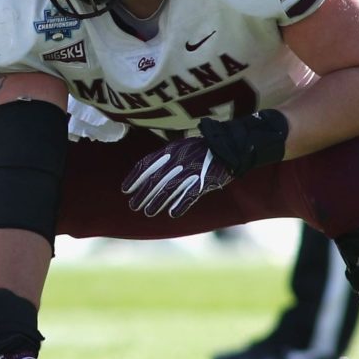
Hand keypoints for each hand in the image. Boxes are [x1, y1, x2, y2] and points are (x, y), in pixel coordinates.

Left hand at [122, 111, 287, 218]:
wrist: (233, 144)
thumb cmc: (207, 146)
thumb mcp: (184, 145)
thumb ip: (169, 156)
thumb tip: (152, 169)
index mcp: (172, 149)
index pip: (147, 163)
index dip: (135, 177)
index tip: (125, 189)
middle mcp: (179, 159)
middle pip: (156, 179)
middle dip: (143, 193)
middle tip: (133, 206)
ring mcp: (192, 169)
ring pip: (170, 188)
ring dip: (158, 201)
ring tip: (148, 212)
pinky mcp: (206, 180)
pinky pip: (191, 194)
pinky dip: (181, 204)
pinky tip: (173, 214)